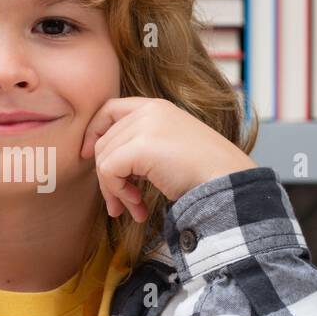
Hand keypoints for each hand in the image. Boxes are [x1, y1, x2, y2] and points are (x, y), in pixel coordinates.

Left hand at [78, 97, 256, 221]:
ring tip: (133, 208)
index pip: (110, 109)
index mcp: (157, 107)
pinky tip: (137, 207)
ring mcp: (145, 126)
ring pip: (103, 159)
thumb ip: (141, 145)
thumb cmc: (204, 173)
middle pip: (104, 142)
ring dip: (114, 191)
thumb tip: (105, 164)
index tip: (90, 157)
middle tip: (121, 205)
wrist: (227, 182)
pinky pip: (108, 171)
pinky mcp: (141, 146)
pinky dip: (117, 193)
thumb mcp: (170, 148)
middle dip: (107, 179)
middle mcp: (149, 111)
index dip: (94, 131)